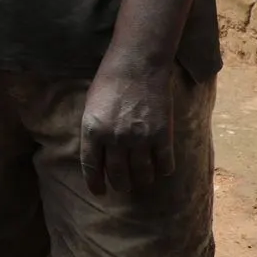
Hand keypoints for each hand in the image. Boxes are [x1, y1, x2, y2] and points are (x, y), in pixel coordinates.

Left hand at [79, 57, 174, 195]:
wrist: (138, 64)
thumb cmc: (109, 80)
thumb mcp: (91, 106)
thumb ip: (94, 131)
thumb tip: (99, 154)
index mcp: (92, 131)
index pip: (92, 167)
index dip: (95, 183)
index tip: (99, 192)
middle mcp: (115, 139)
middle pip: (119, 175)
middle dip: (120, 184)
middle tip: (123, 186)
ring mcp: (140, 139)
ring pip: (142, 174)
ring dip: (142, 180)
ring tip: (141, 179)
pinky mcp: (163, 135)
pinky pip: (164, 164)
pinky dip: (162, 170)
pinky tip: (160, 168)